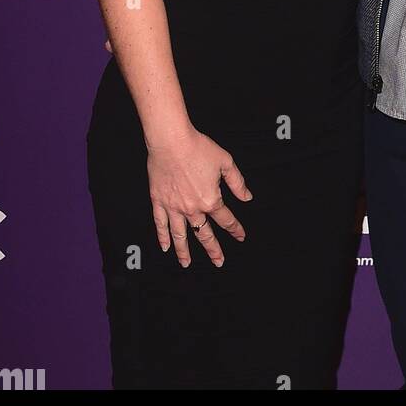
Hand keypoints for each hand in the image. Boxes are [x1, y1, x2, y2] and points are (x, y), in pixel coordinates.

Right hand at [147, 127, 252, 267]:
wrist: (171, 141)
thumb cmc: (198, 148)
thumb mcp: (225, 162)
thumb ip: (237, 183)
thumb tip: (247, 197)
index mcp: (210, 200)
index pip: (225, 219)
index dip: (235, 229)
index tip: (240, 235)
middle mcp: (192, 208)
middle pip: (204, 234)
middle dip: (213, 249)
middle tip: (219, 261)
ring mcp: (174, 207)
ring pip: (180, 235)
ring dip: (184, 252)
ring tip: (187, 264)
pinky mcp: (159, 202)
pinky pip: (161, 225)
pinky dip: (163, 238)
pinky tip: (165, 248)